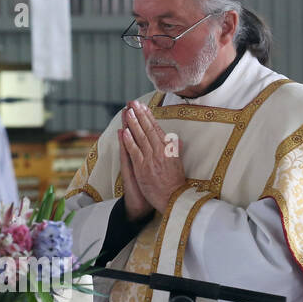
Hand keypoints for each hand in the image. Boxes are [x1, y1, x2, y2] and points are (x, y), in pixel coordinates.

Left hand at [119, 101, 186, 216]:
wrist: (173, 198)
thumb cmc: (175, 182)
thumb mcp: (178, 164)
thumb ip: (175, 151)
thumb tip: (176, 140)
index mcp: (169, 149)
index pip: (156, 129)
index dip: (148, 116)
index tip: (142, 106)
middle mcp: (160, 152)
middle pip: (148, 130)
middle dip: (139, 115)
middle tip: (132, 103)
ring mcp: (151, 159)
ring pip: (140, 138)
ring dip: (133, 124)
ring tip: (128, 112)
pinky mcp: (143, 168)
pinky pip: (135, 152)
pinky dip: (129, 141)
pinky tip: (124, 132)